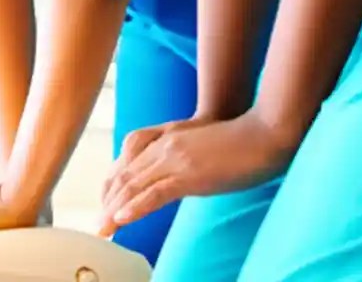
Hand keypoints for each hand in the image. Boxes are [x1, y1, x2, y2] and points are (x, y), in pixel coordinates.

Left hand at [99, 112, 297, 236]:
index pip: (126, 164)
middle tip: (97, 225)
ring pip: (133, 186)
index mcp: (164, 139)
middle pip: (124, 176)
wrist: (263, 131)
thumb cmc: (238, 141)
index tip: (105, 208)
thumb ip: (180, 158)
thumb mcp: (199, 145)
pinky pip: (154, 194)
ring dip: (114, 210)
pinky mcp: (188, 173)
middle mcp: (162, 146)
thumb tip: (172, 181)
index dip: (111, 188)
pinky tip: (121, 220)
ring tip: (102, 229)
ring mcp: (173, 158)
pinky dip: (134, 208)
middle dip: (108, 202)